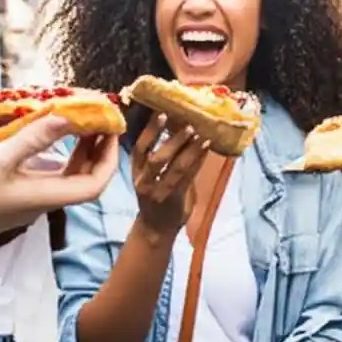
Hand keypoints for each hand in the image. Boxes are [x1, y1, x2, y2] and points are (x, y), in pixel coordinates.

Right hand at [0, 115, 118, 249]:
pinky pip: (48, 176)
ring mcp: (31, 200)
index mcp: (48, 195)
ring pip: (67, 177)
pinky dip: (57, 156)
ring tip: (80, 123)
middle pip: (84, 178)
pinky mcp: (17, 197)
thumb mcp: (0, 159)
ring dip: (78, 152)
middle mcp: (45, 200)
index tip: (111, 130)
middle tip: (99, 120)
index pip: (95, 183)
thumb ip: (34, 138)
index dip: (108, 158)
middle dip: (97, 150)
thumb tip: (66, 117)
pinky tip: (48, 139)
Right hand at [131, 112, 209, 233]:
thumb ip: (164, 157)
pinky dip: (197, 161)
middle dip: (172, 140)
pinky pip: (187, 178)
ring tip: (201, 135)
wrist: (156, 228)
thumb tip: (181, 128)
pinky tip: (206, 148)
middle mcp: (143, 181)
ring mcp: (158, 192)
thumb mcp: (152, 176)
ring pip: (174, 168)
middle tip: (188, 124)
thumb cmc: (156, 196)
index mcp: (136, 171)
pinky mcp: (174, 199)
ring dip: (189, 150)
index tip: (161, 113)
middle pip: (156, 158)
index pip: (140, 148)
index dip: (150, 130)